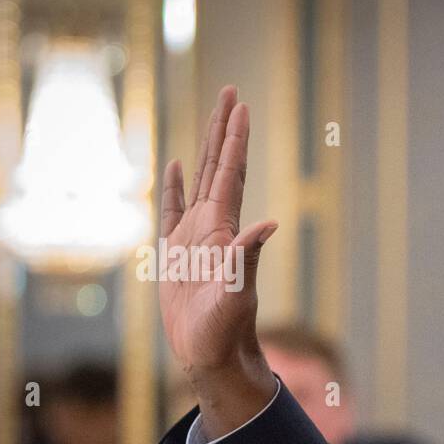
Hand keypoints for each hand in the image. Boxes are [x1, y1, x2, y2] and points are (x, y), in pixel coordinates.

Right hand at [158, 86, 278, 437]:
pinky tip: (177, 165)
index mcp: (224, 227)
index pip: (230, 172)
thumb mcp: (238, 291)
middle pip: (218, 165)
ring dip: (205, 147)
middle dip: (224, 128)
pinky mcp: (177, 251)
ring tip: (213, 116)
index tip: (241, 104)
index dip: (235, 138)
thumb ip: (248, 257)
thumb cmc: (226, 327)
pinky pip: (173, 208)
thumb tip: (270, 224)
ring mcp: (196, 235)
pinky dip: (175, 184)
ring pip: (200, 179)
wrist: (212, 353)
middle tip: (231, 91)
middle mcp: (214, 225)